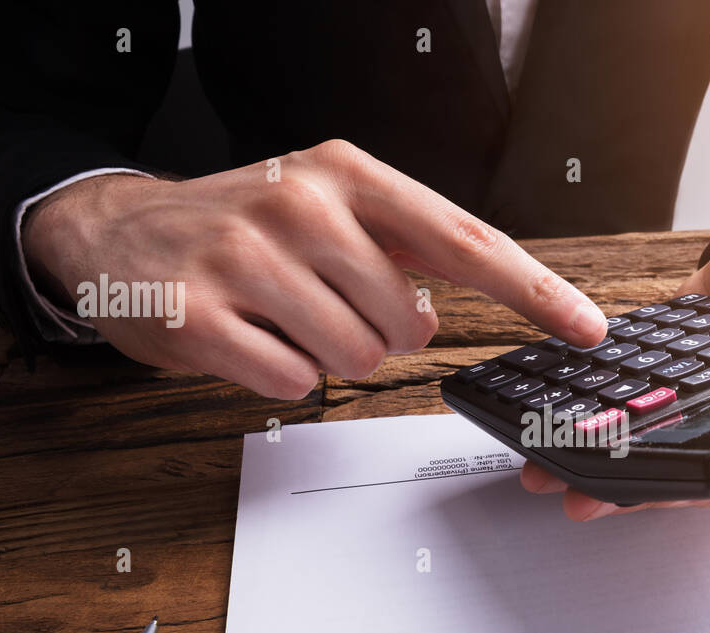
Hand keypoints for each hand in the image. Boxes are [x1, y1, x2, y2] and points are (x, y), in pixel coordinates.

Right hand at [22, 140, 607, 398]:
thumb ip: (409, 245)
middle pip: (406, 325)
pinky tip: (249, 336)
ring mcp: (245, 259)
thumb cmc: (247, 224)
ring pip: (354, 358)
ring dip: (329, 354)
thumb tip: (488, 293)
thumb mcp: (332, 205)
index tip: (587, 329)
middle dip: (378, 333)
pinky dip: (281, 375)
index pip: (467, 240)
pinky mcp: (199, 315)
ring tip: (283, 315)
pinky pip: (292, 382)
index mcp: (347, 174)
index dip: (535, 292)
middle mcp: (300, 205)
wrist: (122, 230)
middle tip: (324, 302)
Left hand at [522, 218, 709, 519]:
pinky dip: (592, 429)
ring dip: (600, 469)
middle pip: (689, 473)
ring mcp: (705, 415)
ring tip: (545, 476)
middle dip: (633, 491)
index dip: (702, 483)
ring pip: (653, 456)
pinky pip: (630, 420)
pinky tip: (549, 435)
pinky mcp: (671, 393)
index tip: (655, 493)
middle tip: (581, 500)